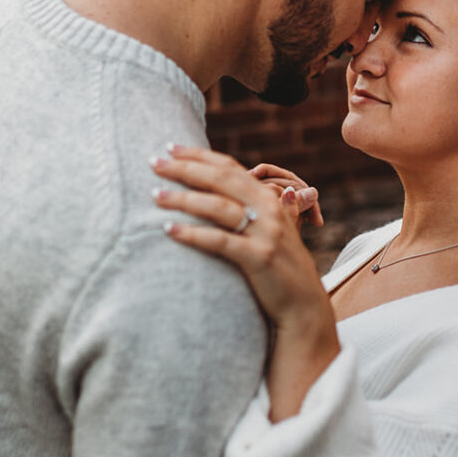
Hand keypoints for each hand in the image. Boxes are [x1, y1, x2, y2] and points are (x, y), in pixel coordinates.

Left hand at [152, 146, 340, 419]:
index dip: (199, 155)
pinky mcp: (258, 258)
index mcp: (271, 199)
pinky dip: (192, 234)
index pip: (230, 168)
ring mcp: (265, 234)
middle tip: (153, 163)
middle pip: (221, 180)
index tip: (169, 148)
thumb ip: (282, 210)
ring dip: (183, 199)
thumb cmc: (286, 270)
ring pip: (217, 207)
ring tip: (155, 196)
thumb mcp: (285, 233)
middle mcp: (270, 211)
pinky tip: (169, 229)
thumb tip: (286, 191)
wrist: (304, 308)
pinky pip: (219, 241)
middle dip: (184, 169)